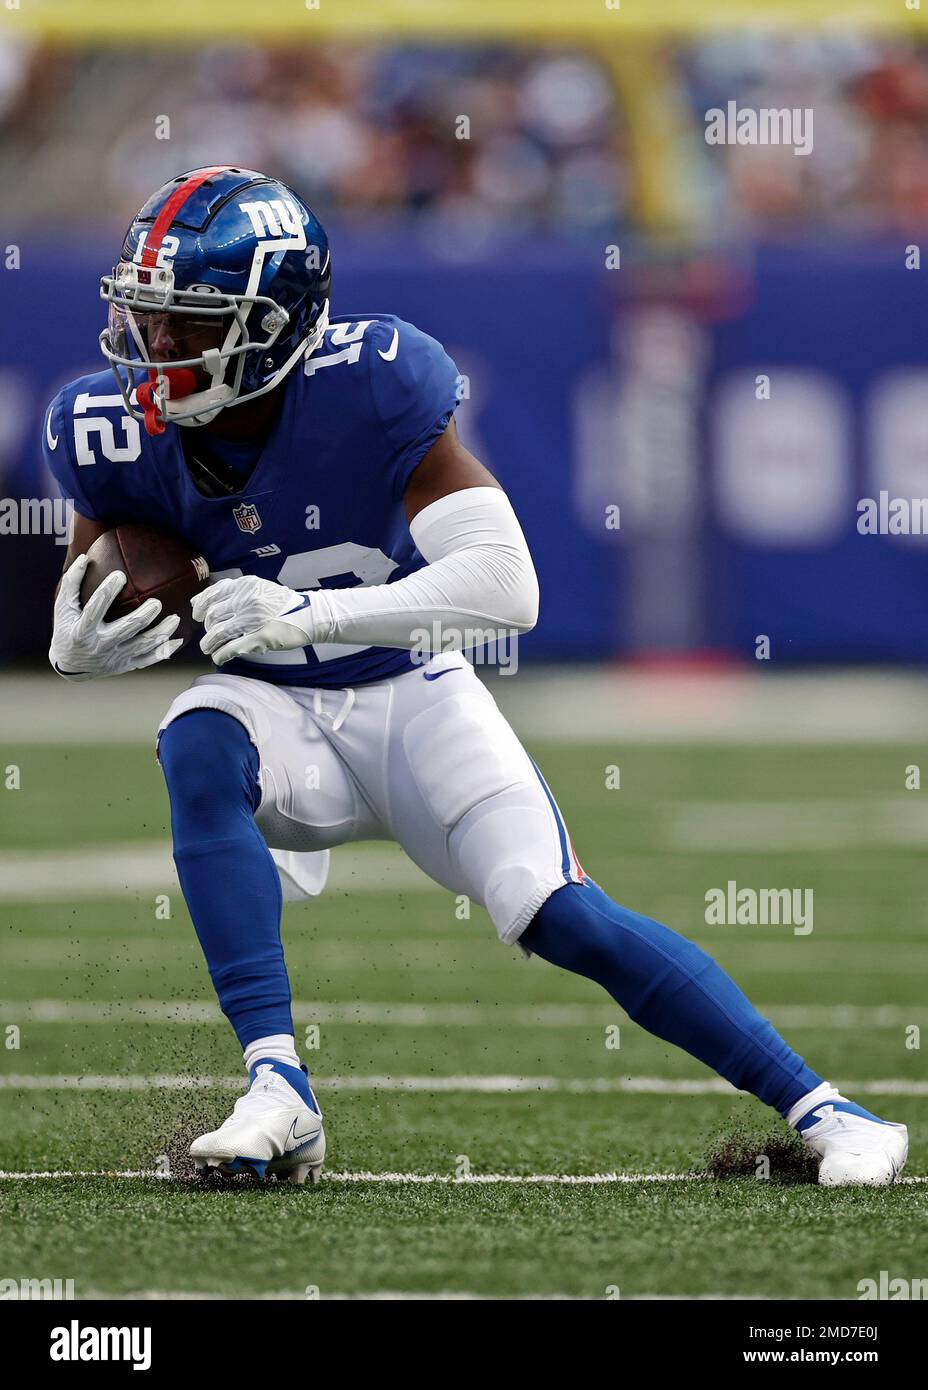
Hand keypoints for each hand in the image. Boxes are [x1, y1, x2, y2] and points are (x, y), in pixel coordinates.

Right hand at [49, 552, 182, 680]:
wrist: (70, 665)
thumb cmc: (67, 628)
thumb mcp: (63, 608)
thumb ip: (72, 583)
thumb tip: (85, 557)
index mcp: (82, 631)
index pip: (94, 609)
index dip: (107, 591)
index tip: (120, 574)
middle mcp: (99, 646)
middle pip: (125, 630)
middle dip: (143, 617)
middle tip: (157, 603)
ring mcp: (114, 658)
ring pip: (141, 646)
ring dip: (160, 633)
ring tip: (175, 619)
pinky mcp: (124, 666)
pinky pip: (147, 659)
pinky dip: (163, 651)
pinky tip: (178, 639)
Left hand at [192, 575, 314, 665]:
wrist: (310, 615)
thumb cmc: (283, 604)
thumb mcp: (259, 588)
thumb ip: (235, 591)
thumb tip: (203, 598)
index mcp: (245, 586)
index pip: (212, 594)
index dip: (200, 605)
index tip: (196, 614)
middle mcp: (247, 600)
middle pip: (213, 616)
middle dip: (206, 628)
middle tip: (207, 636)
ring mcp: (253, 619)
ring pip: (218, 633)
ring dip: (209, 643)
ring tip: (208, 648)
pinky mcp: (260, 637)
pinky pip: (232, 647)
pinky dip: (221, 654)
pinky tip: (218, 658)